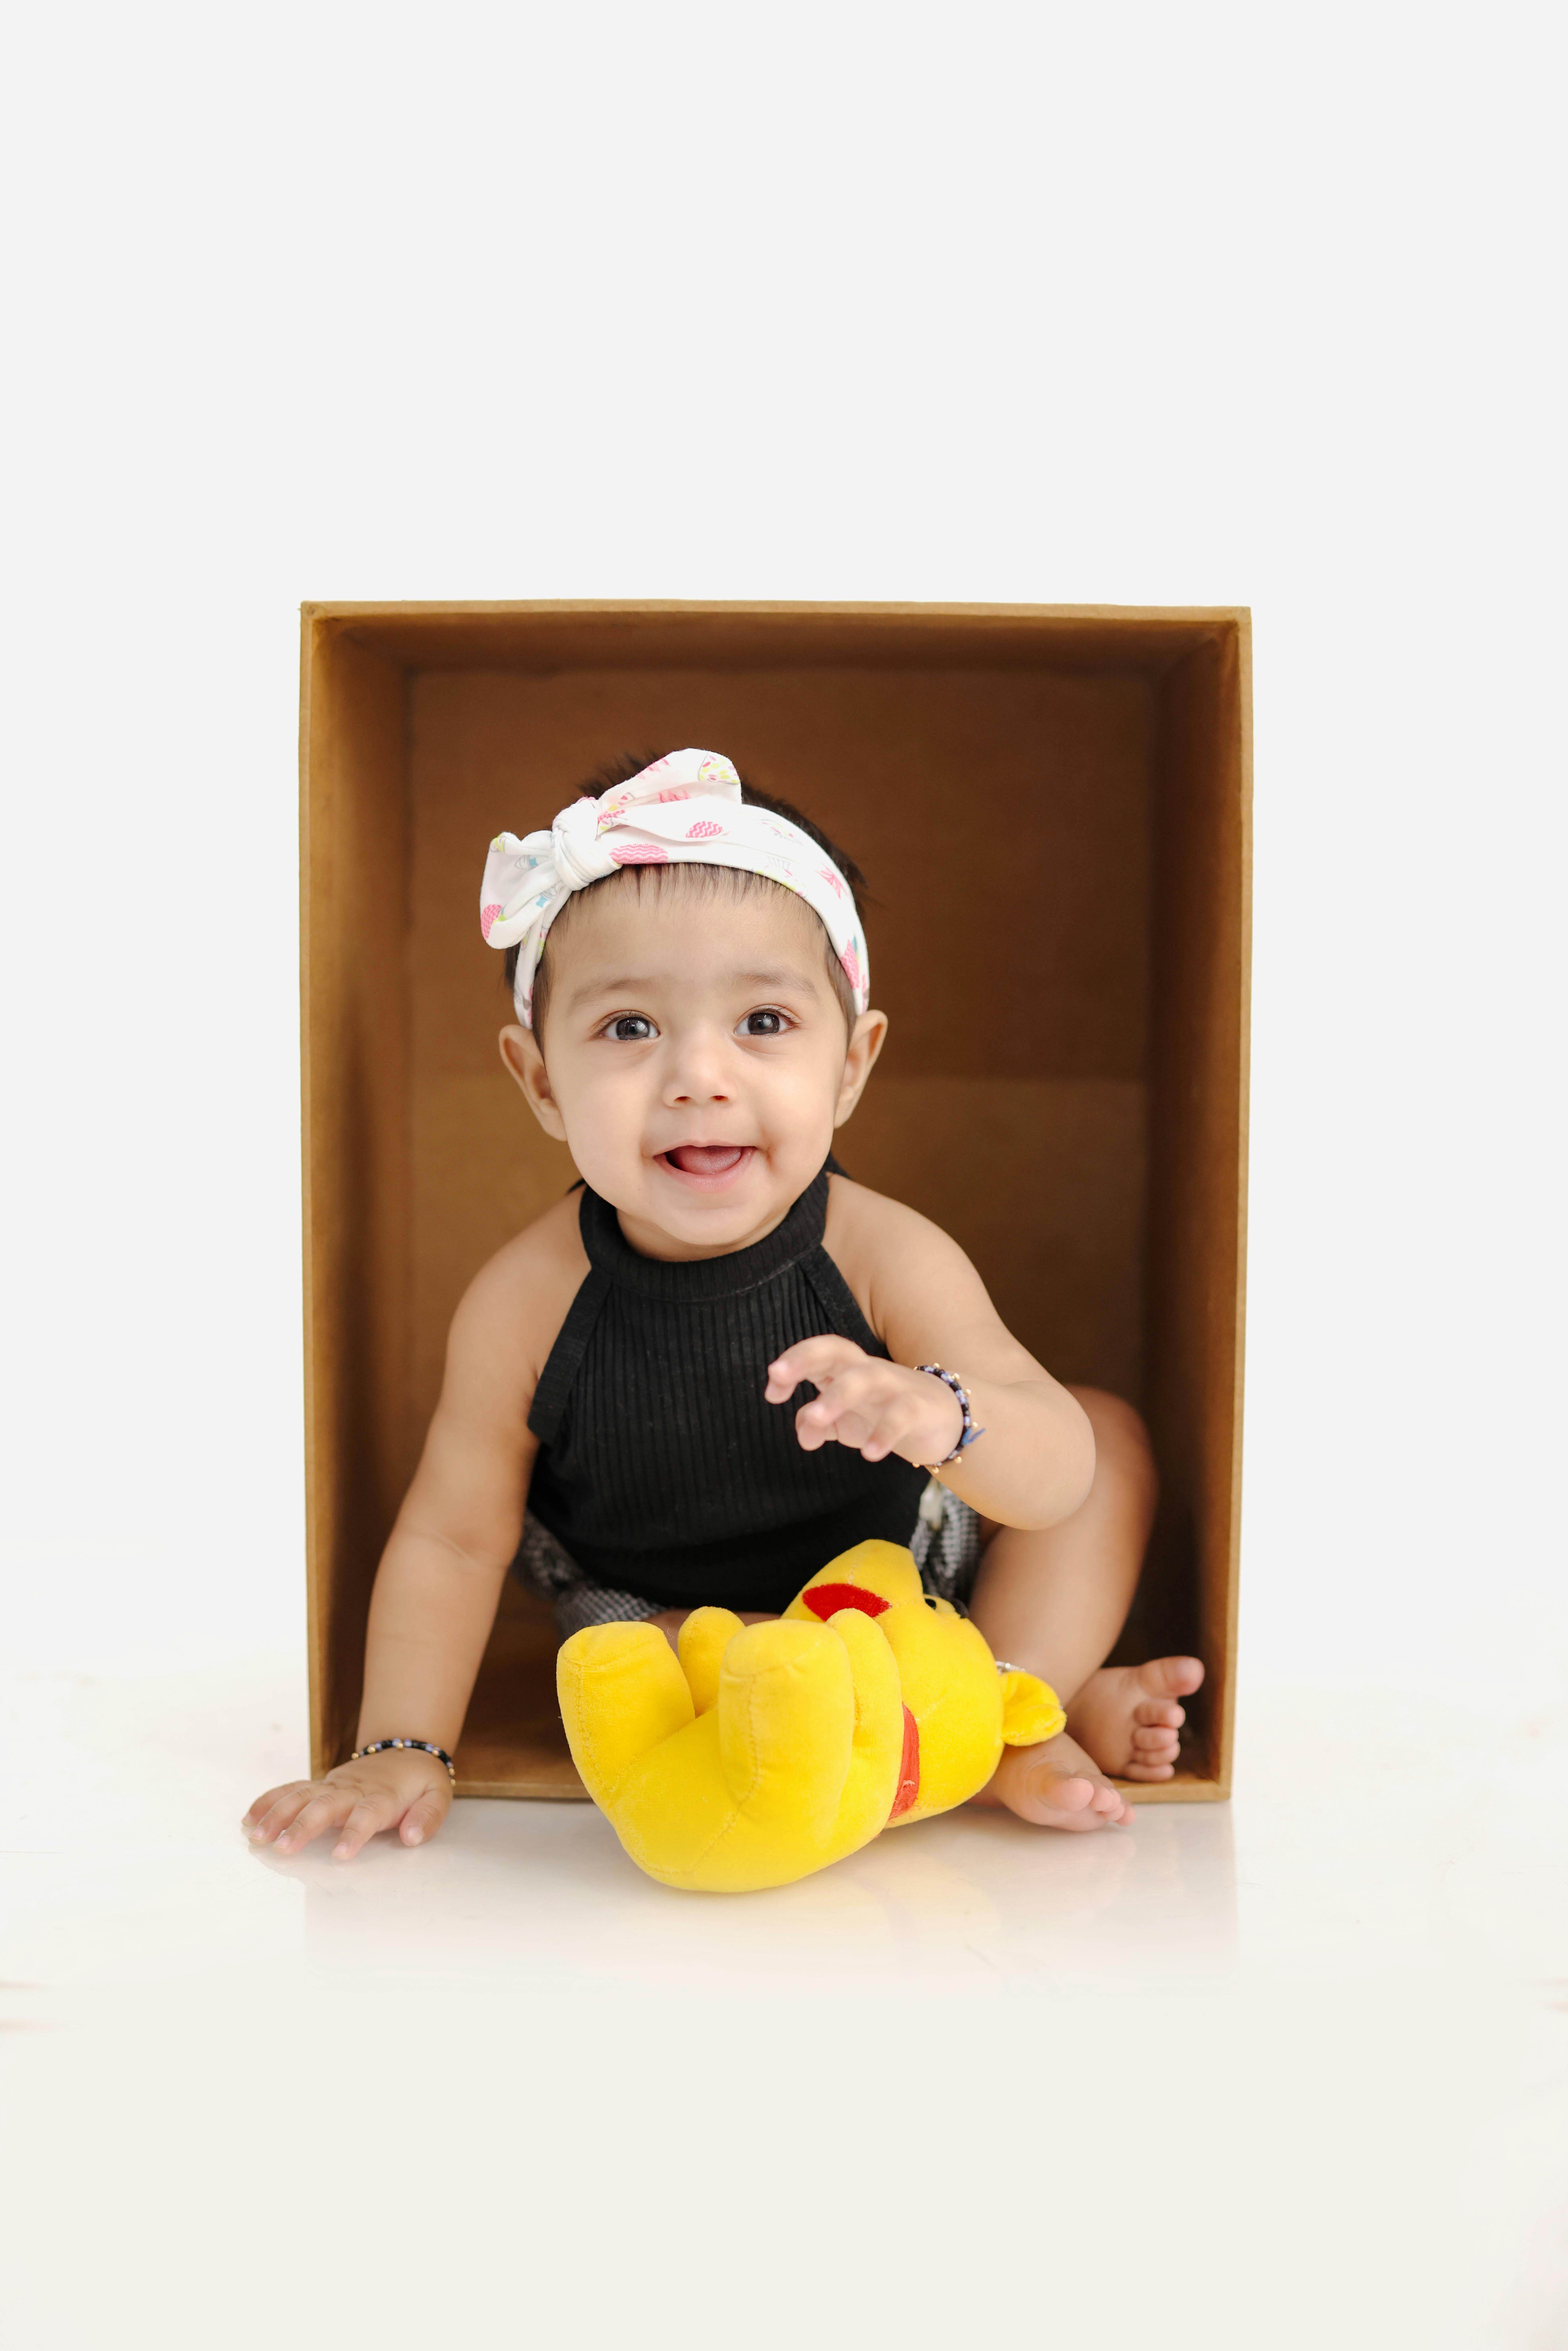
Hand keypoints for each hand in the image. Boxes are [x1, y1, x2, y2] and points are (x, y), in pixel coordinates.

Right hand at [242, 1748, 451, 1861]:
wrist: (407, 1748)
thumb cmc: (420, 1781)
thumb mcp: (437, 1796)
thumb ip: (427, 1818)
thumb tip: (413, 1837)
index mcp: (382, 1796)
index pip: (367, 1815)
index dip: (354, 1834)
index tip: (340, 1856)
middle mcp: (353, 1789)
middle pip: (325, 1806)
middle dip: (302, 1826)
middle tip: (282, 1849)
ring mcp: (333, 1784)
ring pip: (301, 1795)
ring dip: (277, 1814)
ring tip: (256, 1836)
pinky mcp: (320, 1784)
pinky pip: (292, 1789)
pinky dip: (269, 1800)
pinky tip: (250, 1817)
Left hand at [765, 1337, 962, 1466]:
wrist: (946, 1417)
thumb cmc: (885, 1412)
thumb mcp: (846, 1421)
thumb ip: (819, 1424)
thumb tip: (803, 1435)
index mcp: (847, 1369)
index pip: (816, 1354)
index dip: (792, 1364)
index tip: (772, 1391)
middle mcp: (867, 1371)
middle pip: (835, 1349)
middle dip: (803, 1358)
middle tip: (777, 1375)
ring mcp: (894, 1386)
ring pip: (865, 1378)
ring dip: (837, 1396)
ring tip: (816, 1418)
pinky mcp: (919, 1407)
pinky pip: (901, 1414)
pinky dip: (884, 1433)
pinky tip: (870, 1453)